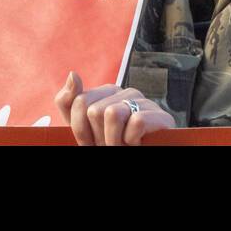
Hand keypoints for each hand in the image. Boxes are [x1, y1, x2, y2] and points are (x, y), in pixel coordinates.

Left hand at [55, 71, 175, 145]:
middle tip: (109, 145)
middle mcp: (125, 92)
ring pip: (113, 114)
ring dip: (113, 140)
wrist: (139, 157)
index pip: (79, 102)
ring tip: (122, 145)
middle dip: (97, 137)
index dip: (81, 131)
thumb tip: (72, 73)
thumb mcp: (83, 129)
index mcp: (106, 93)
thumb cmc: (110, 145)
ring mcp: (144, 101)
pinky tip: (137, 142)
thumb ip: (70, 103)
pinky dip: (132, 140)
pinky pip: (136, 123)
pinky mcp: (160, 115)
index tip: (92, 142)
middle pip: (94, 110)